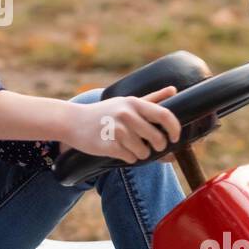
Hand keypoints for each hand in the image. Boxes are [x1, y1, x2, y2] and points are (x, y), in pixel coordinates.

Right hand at [61, 85, 180, 163]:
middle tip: (152, 146)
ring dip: (141, 154)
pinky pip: (130, 158)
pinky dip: (128, 157)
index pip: (165, 115)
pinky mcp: (108, 144)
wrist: (73, 121)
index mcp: (134, 103)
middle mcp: (127, 114)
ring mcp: (117, 130)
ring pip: (144, 152)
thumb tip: (174, 90)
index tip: (175, 137)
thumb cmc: (104, 112)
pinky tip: (119, 150)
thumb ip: (152, 98)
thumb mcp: (126, 101)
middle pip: (157, 138)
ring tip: (130, 146)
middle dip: (158, 147)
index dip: (175, 129)